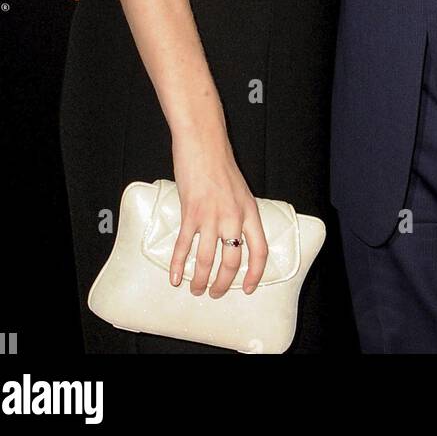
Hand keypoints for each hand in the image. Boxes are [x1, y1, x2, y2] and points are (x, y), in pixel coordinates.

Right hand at [170, 131, 268, 296]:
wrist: (203, 142)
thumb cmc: (220, 163)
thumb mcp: (240, 190)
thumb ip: (239, 213)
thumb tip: (233, 236)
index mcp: (250, 211)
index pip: (259, 251)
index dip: (255, 274)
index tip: (248, 288)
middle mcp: (234, 216)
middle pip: (232, 261)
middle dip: (223, 283)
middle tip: (215, 293)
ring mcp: (212, 216)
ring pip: (208, 260)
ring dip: (201, 279)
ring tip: (196, 289)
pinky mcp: (191, 212)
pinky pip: (185, 246)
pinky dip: (179, 265)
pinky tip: (176, 278)